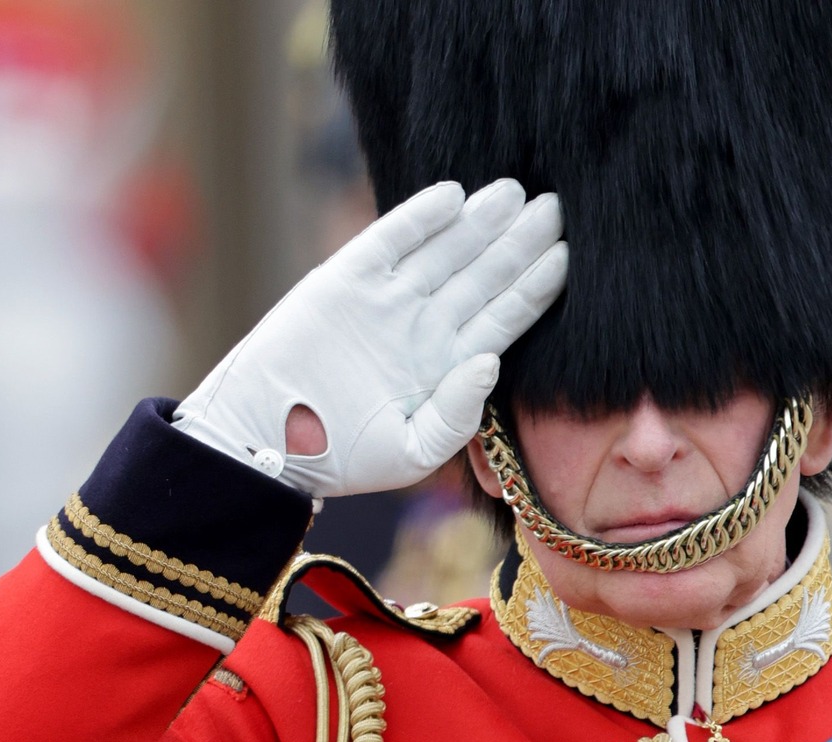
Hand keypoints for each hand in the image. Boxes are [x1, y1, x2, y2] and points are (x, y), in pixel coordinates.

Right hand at [172, 179, 565, 497]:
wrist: (265, 441)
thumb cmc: (341, 457)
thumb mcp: (412, 451)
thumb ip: (457, 415)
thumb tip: (490, 361)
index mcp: (449, 362)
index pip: (506, 315)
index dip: (536, 284)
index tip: (567, 254)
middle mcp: (426, 324)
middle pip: (485, 274)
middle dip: (519, 241)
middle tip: (554, 206)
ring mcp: (389, 299)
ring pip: (447, 250)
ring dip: (481, 222)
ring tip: (516, 193)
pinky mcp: (347, 279)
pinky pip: (391, 239)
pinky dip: (420, 217)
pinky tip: (454, 196)